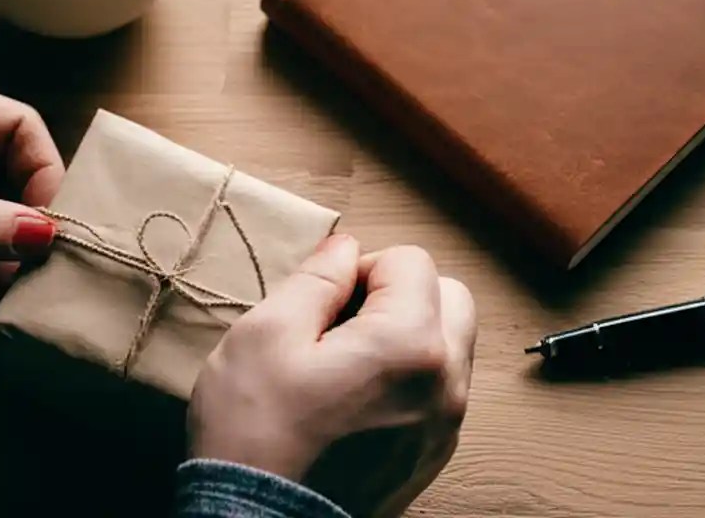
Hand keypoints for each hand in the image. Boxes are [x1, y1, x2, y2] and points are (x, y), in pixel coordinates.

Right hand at [188, 236, 475, 490]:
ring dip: (408, 334)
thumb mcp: (264, 334)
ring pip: (450, 345)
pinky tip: (355, 399)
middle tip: (341, 320)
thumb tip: (345, 249)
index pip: (411, 261)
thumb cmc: (254, 433)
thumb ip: (315, 279)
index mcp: (411, 343)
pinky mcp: (432, 456)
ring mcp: (445, 426)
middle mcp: (446, 383)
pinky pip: (440, 391)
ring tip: (346, 362)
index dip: (360, 266)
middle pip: (450, 297)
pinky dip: (410, 377)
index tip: (322, 300)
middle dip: (400, 293)